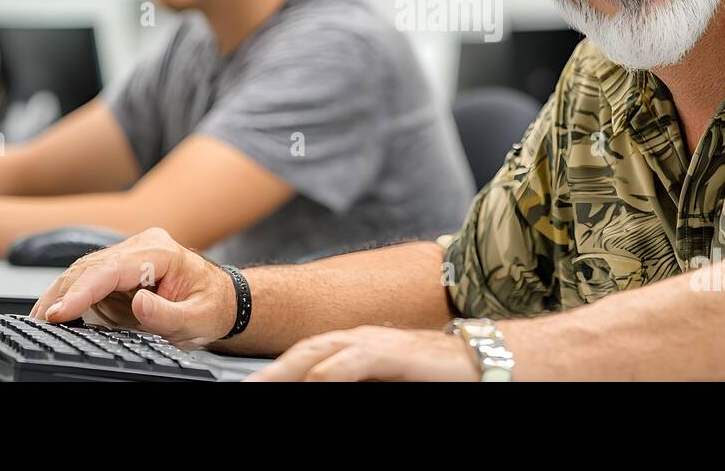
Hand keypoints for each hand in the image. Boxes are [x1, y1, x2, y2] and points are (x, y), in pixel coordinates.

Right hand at [28, 227, 236, 348]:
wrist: (220, 299)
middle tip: (41, 321)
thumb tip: (139, 304)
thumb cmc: (211, 305)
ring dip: (59, 294)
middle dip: (63, 294)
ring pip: (83, 271)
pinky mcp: (117, 272)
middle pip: (91, 267)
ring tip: (39, 319)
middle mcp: (140, 248)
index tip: (61, 312)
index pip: (113, 268)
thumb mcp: (198, 317)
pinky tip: (53, 312)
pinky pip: (86, 280)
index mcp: (161, 251)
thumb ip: (169, 314)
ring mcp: (127, 257)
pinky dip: (68, 296)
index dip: (83, 290)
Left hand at [245, 325, 479, 380]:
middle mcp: (358, 337)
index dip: (275, 370)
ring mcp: (375, 342)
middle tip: (246, 387)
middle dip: (271, 370)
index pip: (304, 356)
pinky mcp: (393, 353)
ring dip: (288, 369)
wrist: (478, 362)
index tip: (252, 385)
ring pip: (320, 352)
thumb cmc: (430, 374)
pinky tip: (314, 382)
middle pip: (303, 351)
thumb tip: (319, 387)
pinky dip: (330, 372)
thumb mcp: (382, 380)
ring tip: (263, 384)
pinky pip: (354, 361)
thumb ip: (352, 381)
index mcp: (353, 345)